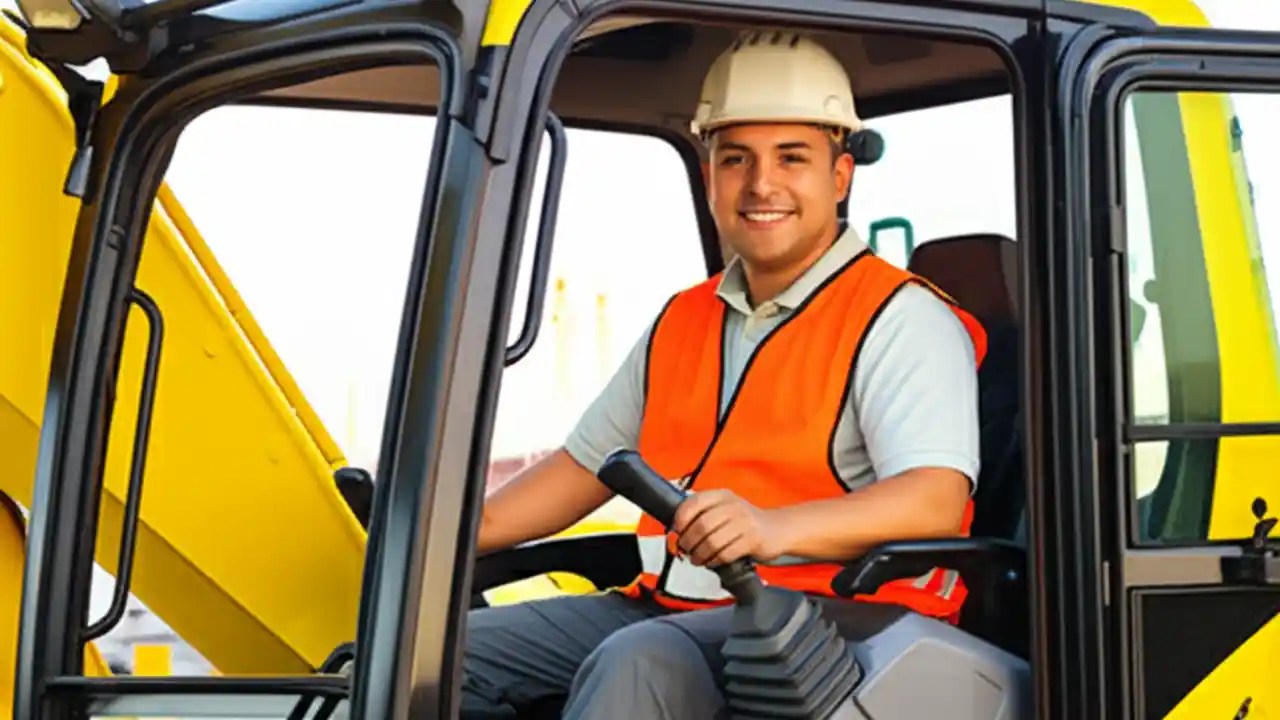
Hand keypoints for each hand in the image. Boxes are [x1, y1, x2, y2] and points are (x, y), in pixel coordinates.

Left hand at [670, 489, 787, 566]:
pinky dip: (714, 561)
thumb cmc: (745, 523)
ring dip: (699, 555)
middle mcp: (732, 505)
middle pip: (701, 525)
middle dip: (688, 542)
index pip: (693, 503)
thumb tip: (676, 534)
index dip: (680, 520)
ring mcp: (744, 521)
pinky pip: (726, 553)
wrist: (778, 529)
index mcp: (721, 495)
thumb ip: (702, 517)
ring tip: (697, 559)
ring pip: (712, 541)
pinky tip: (712, 562)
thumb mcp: (724, 510)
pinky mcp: (753, 539)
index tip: (677, 532)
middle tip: (685, 550)